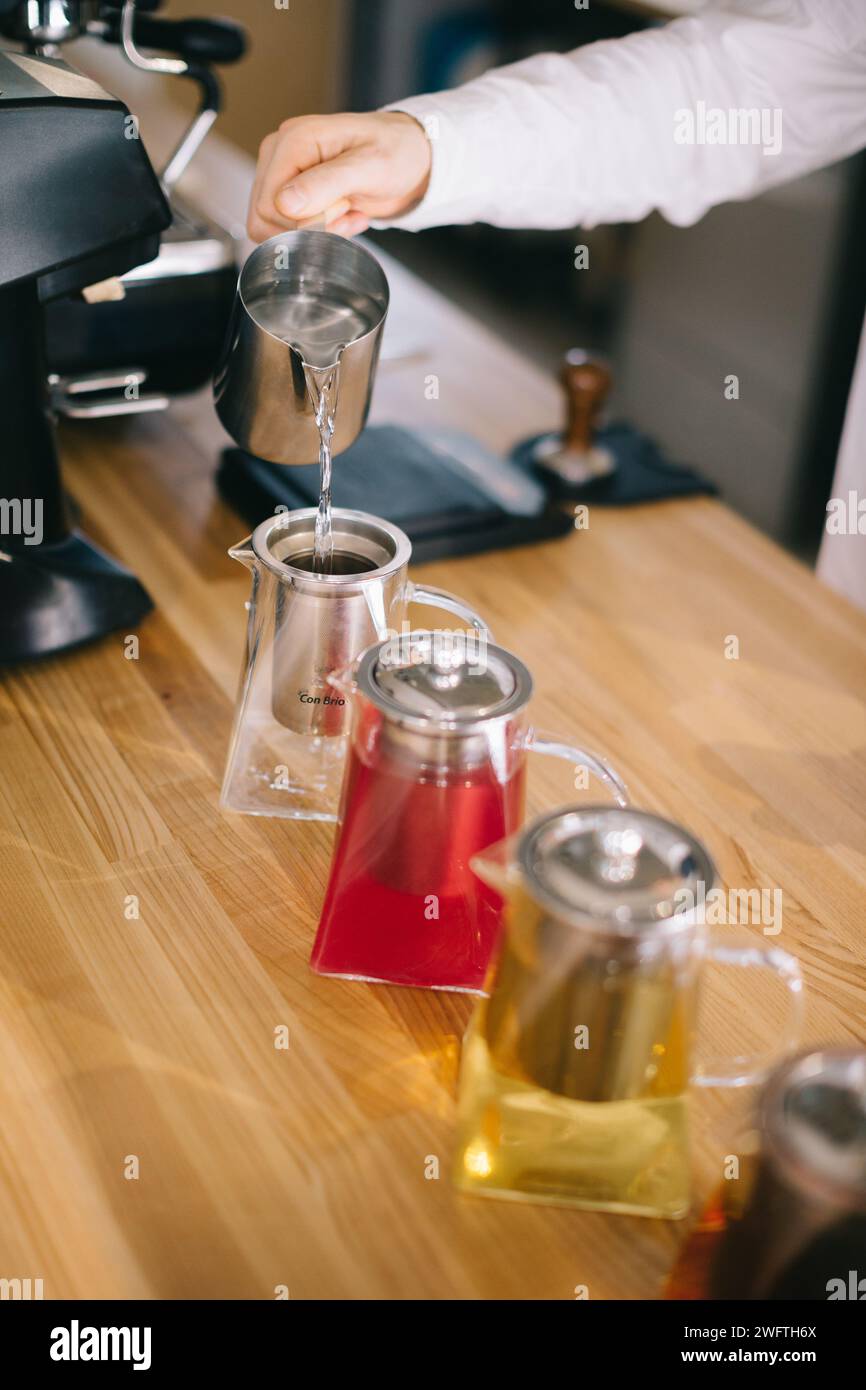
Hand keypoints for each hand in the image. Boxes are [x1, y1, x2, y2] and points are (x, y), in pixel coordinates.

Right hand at [247, 111, 431, 240]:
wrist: (412, 159)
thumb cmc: (397, 152)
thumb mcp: (370, 167)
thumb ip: (326, 184)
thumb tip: (284, 203)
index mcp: (294, 139)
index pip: (269, 203)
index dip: (303, 221)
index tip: (341, 208)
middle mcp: (281, 153)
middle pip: (267, 217)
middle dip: (311, 226)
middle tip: (346, 210)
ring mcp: (285, 173)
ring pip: (276, 227)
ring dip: (318, 230)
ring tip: (347, 212)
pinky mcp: (294, 191)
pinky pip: (289, 228)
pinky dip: (320, 231)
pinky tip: (345, 215)